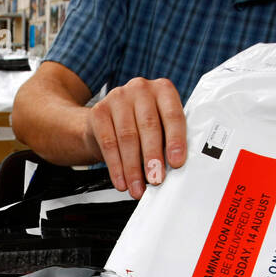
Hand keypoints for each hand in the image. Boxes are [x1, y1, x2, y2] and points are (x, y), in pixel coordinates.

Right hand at [86, 77, 186, 198]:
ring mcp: (118, 97)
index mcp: (164, 90)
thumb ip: (168, 140)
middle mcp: (141, 88)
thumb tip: (174, 170)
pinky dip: (115, 167)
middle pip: (148, 126)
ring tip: (137, 188)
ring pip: (127, 137)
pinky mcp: (99, 111)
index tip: (176, 163)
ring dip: (133, 168)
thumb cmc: (140, 126)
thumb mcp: (159, 126)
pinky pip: (108, 143)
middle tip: (156, 180)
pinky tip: (121, 182)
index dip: (175, 141)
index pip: (173, 116)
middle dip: (152, 158)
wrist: (105, 121)